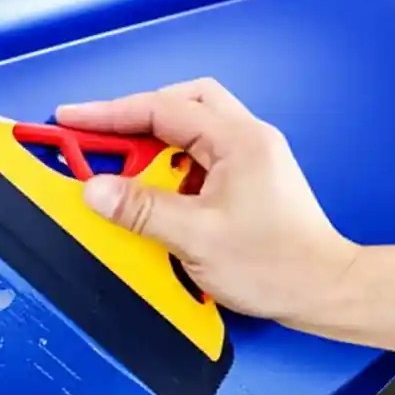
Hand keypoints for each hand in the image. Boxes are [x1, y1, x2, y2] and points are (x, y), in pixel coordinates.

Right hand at [55, 78, 359, 325]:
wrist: (322, 289)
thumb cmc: (277, 265)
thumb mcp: (195, 237)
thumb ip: (141, 209)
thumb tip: (96, 189)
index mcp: (238, 140)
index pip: (160, 109)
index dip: (109, 113)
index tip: (72, 120)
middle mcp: (247, 139)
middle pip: (179, 104)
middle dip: (134, 121)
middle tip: (97, 144)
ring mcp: (251, 158)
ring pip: (190, 131)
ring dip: (155, 149)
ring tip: (129, 181)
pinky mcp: (250, 180)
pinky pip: (201, 159)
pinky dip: (173, 171)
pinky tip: (160, 200)